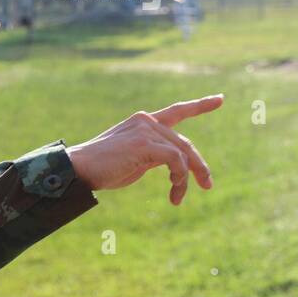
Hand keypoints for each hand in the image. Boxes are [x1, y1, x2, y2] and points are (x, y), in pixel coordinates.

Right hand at [67, 94, 222, 204]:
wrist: (77, 169)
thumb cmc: (101, 169)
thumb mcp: (134, 160)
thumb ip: (154, 155)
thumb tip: (176, 166)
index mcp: (142, 122)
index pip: (177, 111)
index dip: (200, 106)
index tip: (220, 99)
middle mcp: (146, 121)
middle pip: (184, 143)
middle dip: (199, 166)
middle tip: (208, 185)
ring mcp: (145, 130)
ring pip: (182, 153)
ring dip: (186, 178)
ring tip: (178, 197)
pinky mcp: (144, 143)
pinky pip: (175, 160)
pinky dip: (179, 178)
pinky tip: (174, 192)